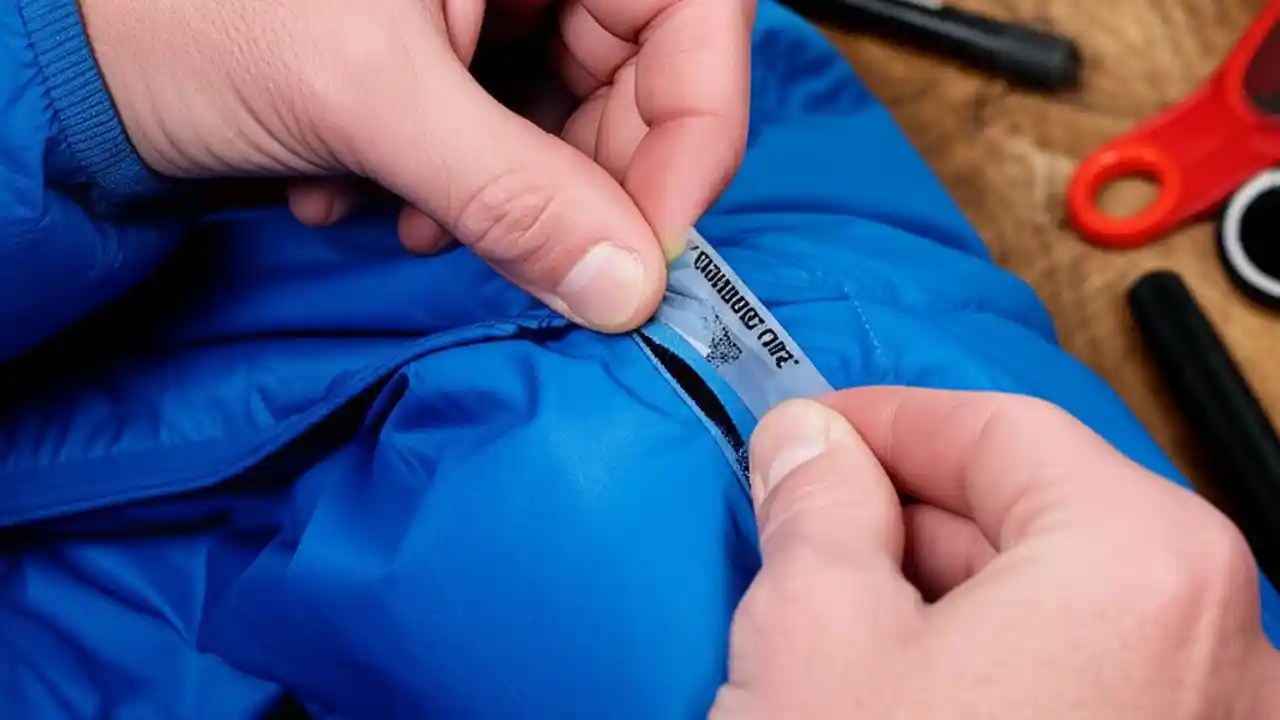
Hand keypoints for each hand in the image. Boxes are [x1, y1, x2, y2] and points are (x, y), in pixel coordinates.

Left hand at [80, 0, 752, 331]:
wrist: (72, 45)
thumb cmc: (191, 10)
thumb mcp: (368, 94)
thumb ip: (511, 190)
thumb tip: (627, 285)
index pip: (696, 18)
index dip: (692, 140)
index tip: (649, 251)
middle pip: (643, 80)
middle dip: (581, 185)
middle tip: (526, 254)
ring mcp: (493, 5)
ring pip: (569, 122)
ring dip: (503, 199)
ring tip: (411, 220)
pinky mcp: (451, 57)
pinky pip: (505, 135)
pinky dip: (454, 188)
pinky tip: (365, 196)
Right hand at [713, 388, 1279, 718]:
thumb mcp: (815, 634)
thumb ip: (817, 504)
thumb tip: (808, 445)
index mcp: (1141, 566)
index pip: (1002, 428)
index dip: (884, 418)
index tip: (811, 427)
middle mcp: (1219, 639)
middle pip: (1040, 514)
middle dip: (908, 511)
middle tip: (807, 516)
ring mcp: (1210, 717)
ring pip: (1063, 601)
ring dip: (944, 591)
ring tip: (842, 617)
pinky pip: (1088, 674)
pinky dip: (997, 661)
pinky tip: (907, 689)